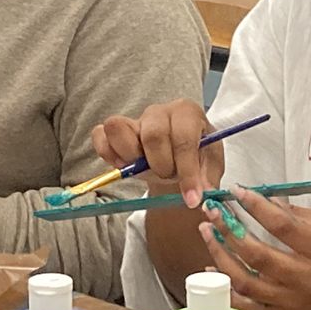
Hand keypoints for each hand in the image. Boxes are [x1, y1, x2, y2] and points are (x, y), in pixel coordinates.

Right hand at [92, 100, 223, 206]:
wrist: (179, 155)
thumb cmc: (197, 155)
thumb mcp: (210, 166)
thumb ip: (207, 180)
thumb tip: (202, 197)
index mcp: (187, 112)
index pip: (184, 139)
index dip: (187, 172)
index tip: (191, 198)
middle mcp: (158, 111)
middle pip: (152, 135)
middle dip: (161, 166)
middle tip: (168, 177)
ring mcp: (134, 118)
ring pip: (117, 128)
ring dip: (130, 157)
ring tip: (144, 170)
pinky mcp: (115, 130)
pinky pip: (100, 135)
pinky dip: (107, 154)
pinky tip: (124, 167)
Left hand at [199, 186, 310, 309]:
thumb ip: (302, 215)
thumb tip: (267, 199)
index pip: (282, 226)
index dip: (256, 206)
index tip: (236, 190)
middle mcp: (306, 278)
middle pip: (257, 253)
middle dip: (228, 228)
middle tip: (212, 210)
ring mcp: (293, 302)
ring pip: (245, 281)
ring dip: (220, 255)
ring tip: (207, 232)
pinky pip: (247, 308)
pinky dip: (225, 290)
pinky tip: (210, 271)